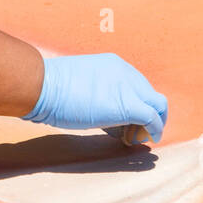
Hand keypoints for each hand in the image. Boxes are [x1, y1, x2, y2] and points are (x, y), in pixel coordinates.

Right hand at [22, 53, 166, 142]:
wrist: (43, 86)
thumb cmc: (51, 87)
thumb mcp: (80, 82)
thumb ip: (96, 91)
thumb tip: (100, 109)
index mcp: (113, 64)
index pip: (137, 85)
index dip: (136, 103)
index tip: (127, 119)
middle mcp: (126, 72)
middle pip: (151, 94)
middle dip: (148, 114)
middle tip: (135, 131)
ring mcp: (129, 88)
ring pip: (158, 105)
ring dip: (154, 122)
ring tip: (139, 137)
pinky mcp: (129, 106)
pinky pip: (153, 119)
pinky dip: (155, 130)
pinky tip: (149, 138)